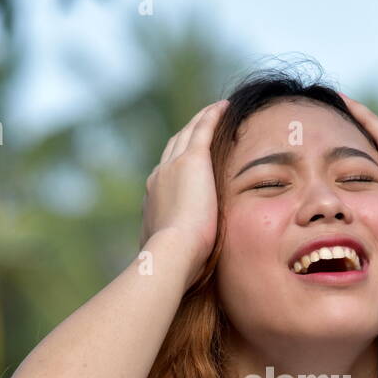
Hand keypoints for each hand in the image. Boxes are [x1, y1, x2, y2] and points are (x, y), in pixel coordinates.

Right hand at [139, 99, 229, 276]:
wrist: (172, 253)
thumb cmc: (175, 264)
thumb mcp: (173, 256)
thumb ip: (176, 253)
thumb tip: (180, 269)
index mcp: (154, 199)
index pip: (167, 174)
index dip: (176, 165)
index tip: (186, 162)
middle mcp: (159, 177)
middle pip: (173, 148)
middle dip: (186, 137)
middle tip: (200, 127)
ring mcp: (173, 166)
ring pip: (187, 134)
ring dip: (199, 122)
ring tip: (214, 112)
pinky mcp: (192, 160)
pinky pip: (203, 130)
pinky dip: (211, 116)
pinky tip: (224, 107)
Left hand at [337, 92, 377, 278]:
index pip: (375, 171)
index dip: (357, 165)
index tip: (339, 159)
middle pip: (372, 146)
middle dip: (352, 135)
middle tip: (328, 124)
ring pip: (370, 129)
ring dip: (352, 117)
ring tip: (330, 104)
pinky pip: (370, 122)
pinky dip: (355, 110)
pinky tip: (338, 98)